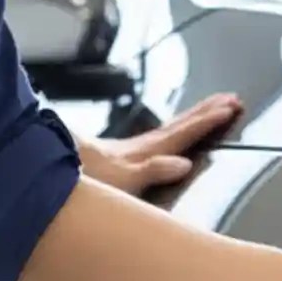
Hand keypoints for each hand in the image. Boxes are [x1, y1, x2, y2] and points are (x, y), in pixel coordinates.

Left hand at [77, 93, 241, 193]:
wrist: (49, 167)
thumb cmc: (87, 180)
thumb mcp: (123, 181)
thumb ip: (153, 171)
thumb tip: (184, 164)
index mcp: (149, 151)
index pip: (185, 132)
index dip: (208, 121)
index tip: (231, 108)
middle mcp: (144, 146)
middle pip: (182, 123)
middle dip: (207, 111)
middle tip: (232, 99)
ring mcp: (134, 149)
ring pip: (172, 127)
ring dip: (194, 116)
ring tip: (212, 107)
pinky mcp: (123, 156)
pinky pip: (160, 137)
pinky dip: (175, 129)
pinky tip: (173, 133)